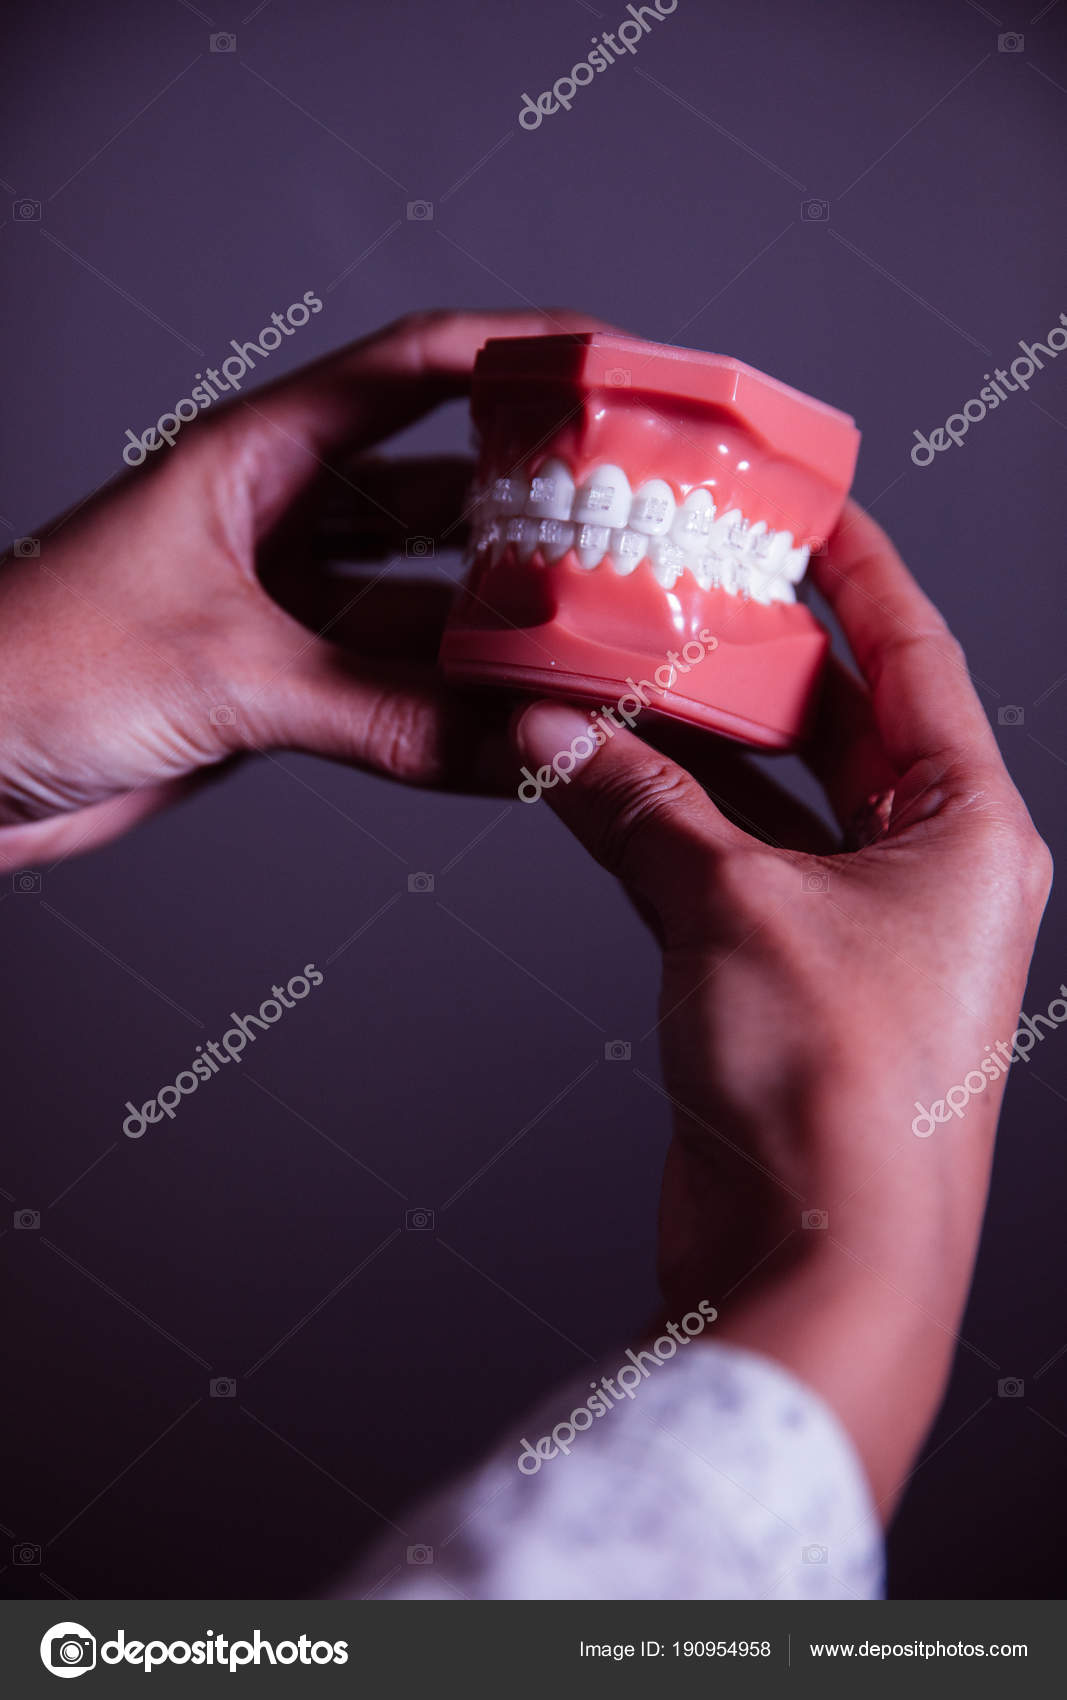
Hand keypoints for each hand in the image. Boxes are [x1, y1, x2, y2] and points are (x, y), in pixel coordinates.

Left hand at [0, 308, 603, 869]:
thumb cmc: (27, 667)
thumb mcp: (225, 673)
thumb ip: (379, 715)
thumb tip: (512, 748)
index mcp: (257, 455)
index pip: (414, 369)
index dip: (516, 356)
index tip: (610, 371)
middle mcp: (278, 518)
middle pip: (438, 491)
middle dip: (531, 511)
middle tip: (630, 536)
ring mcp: (280, 604)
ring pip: (420, 601)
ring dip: (495, 627)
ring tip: (588, 645)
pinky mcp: (274, 685)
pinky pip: (387, 685)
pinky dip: (447, 709)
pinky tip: (510, 728)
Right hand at [512, 498, 1051, 1511]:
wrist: (815, 1254)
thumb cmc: (834, 1088)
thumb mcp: (732, 906)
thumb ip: (640, 805)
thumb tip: (554, 729)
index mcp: (966, 830)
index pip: (913, 659)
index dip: (859, 572)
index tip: (806, 504)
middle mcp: (924, 874)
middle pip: (835, 726)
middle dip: (753, 657)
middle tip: (678, 581)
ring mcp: (853, 931)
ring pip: (764, 801)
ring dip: (685, 748)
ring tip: (614, 669)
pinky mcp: (783, 982)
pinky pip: (719, 870)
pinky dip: (658, 827)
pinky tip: (590, 778)